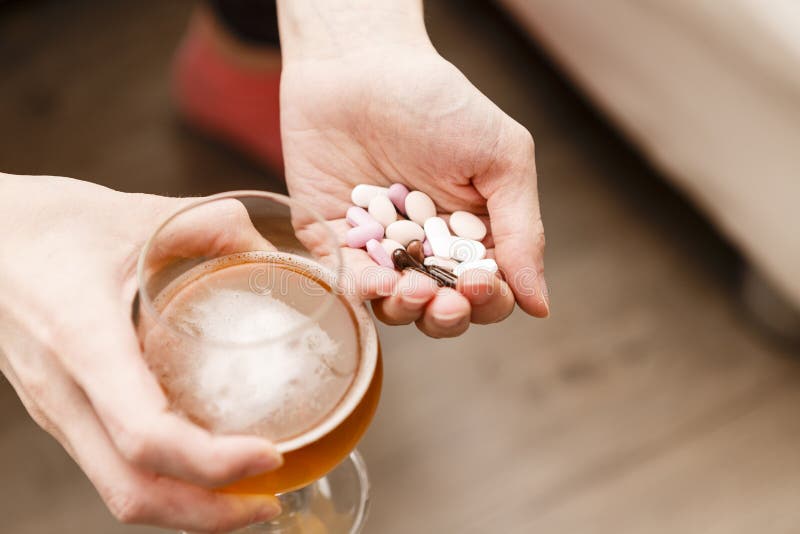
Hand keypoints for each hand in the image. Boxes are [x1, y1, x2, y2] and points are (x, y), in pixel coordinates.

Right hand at [0, 174, 282, 531]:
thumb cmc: (45, 223)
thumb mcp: (134, 215)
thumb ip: (211, 226)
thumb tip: (274, 252)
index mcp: (84, 341)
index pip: (147, 434)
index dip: (214, 461)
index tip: (271, 453)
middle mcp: (64, 392)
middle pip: (133, 490)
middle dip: (208, 514)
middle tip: (270, 502)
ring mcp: (57, 409)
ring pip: (119, 488)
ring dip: (186, 507)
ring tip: (247, 493)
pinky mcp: (59, 409)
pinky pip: (110, 466)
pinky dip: (164, 480)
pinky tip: (203, 460)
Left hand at [281, 44, 547, 337]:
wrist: (359, 66)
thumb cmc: (439, 103)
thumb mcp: (501, 158)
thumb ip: (522, 232)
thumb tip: (540, 305)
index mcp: (475, 233)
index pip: (489, 292)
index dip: (488, 300)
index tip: (478, 283)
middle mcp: (429, 248)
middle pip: (444, 310)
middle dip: (449, 316)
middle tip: (446, 299)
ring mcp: (381, 249)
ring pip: (397, 308)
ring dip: (409, 311)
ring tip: (413, 289)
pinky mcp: (336, 241)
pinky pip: (350, 283)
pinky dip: (366, 292)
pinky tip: (379, 282)